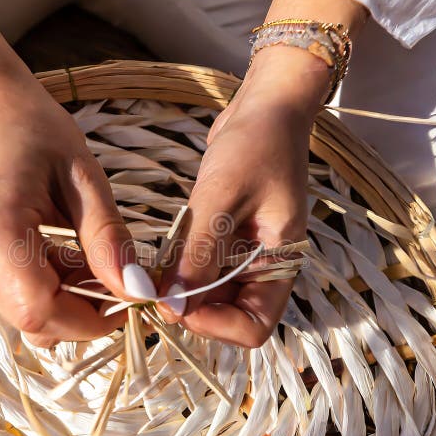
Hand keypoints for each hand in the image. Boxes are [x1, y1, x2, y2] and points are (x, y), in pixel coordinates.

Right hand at [0, 0, 132, 346]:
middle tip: (120, 289)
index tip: (127, 304)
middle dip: (80, 315)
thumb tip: (136, 291)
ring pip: (20, 310)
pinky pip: (12, 291)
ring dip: (67, 303)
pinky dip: (49, 287)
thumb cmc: (36, 127)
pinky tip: (72, 260)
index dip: (86, 320)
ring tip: (97, 268)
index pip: (37, 308)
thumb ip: (107, 237)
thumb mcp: (84, 177)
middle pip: (27, 318)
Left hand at [158, 46, 329, 347]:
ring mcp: (245, 255)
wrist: (265, 107)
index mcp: (280, 264)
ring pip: (210, 295)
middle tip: (155, 286)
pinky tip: (164, 252)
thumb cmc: (256, 145)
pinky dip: (181, 268)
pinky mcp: (227, 240)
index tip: (179, 301)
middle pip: (228, 316)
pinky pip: (202, 269)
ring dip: (181, 288)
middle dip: (191, 307)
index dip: (216, 325)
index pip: (254, 327)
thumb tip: (173, 307)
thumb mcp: (223, 198)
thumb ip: (198, 255)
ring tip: (156, 267)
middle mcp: (264, 267)